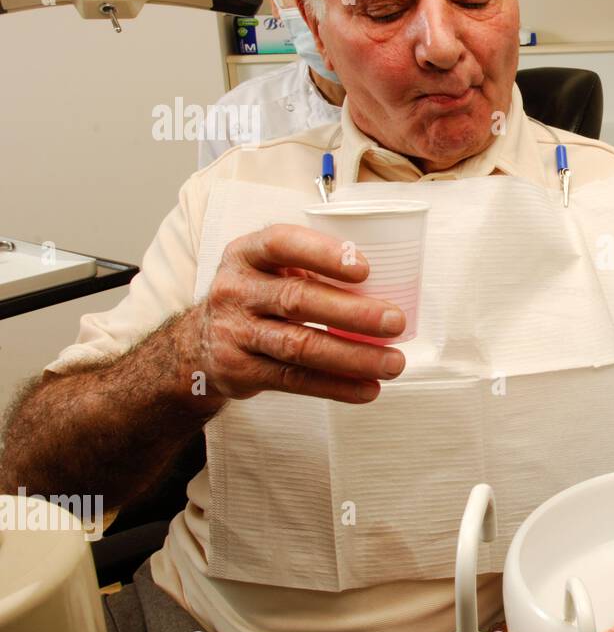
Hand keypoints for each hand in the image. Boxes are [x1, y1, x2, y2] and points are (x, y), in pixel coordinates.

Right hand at [181, 223, 407, 404]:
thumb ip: (313, 269)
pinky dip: (336, 386)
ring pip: (299, 346)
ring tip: (392, 362)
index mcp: (248, 253)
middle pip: (298, 300)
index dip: (323, 255)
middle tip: (395, 322)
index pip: (282, 244)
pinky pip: (294, 380)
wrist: (200, 340)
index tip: (364, 269)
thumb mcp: (271, 269)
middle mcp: (235, 290)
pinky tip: (367, 387)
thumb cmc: (256, 296)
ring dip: (353, 357)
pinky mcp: (239, 370)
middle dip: (353, 313)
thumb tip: (385, 285)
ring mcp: (234, 332)